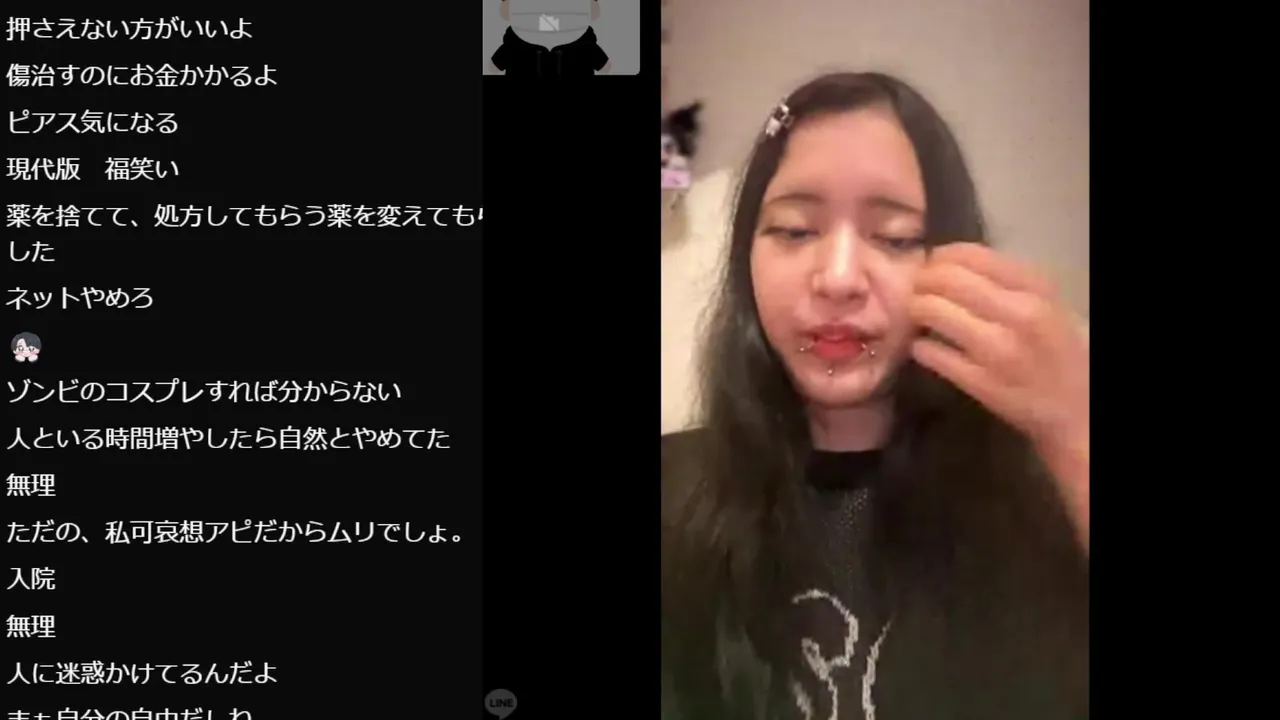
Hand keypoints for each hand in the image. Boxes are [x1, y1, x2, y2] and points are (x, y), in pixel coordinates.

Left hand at [908, 243, 1087, 446]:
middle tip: (917, 291)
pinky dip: (921, 347)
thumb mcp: (1045, 304)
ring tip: (918, 317)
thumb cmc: (1057, 350)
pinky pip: (931, 354)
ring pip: (932, 311)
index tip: (931, 265)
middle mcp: (1019, 313)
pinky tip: (925, 347)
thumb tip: (947, 264)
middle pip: (945, 279)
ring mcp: (998, 350)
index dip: (940, 257)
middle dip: (921, 282)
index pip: (971, 255)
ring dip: (915, 310)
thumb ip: (1005, 281)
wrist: (1078, 410)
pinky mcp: (980, 383)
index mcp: (1036, 288)